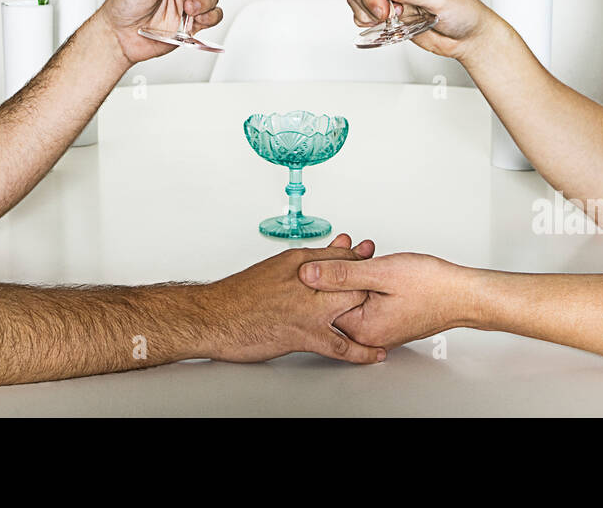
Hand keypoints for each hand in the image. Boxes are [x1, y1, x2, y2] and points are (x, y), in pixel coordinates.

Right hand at [201, 233, 387, 364]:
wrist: (214, 317)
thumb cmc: (241, 294)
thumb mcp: (276, 266)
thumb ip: (306, 260)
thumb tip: (332, 248)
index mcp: (300, 261)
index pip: (343, 256)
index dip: (362, 260)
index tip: (374, 261)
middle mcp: (308, 281)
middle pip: (355, 279)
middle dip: (373, 285)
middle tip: (388, 292)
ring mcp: (307, 309)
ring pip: (353, 306)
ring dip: (370, 313)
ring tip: (385, 318)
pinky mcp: (303, 335)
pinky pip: (342, 344)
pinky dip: (362, 351)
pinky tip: (375, 353)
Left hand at [298, 251, 470, 349]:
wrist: (464, 294)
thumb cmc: (433, 286)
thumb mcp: (381, 272)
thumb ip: (341, 273)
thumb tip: (308, 274)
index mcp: (362, 329)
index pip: (322, 301)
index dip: (324, 271)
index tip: (330, 252)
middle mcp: (368, 334)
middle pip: (334, 299)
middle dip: (337, 268)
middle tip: (348, 247)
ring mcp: (377, 329)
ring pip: (349, 296)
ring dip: (352, 271)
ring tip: (365, 252)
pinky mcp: (385, 320)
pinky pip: (364, 298)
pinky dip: (364, 279)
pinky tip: (372, 263)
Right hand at [345, 0, 500, 59]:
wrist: (469, 36)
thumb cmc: (464, 12)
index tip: (385, 11)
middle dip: (368, 3)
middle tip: (386, 17)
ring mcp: (394, 0)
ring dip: (365, 13)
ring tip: (386, 21)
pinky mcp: (392, 17)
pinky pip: (365, 16)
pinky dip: (366, 23)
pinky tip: (382, 27)